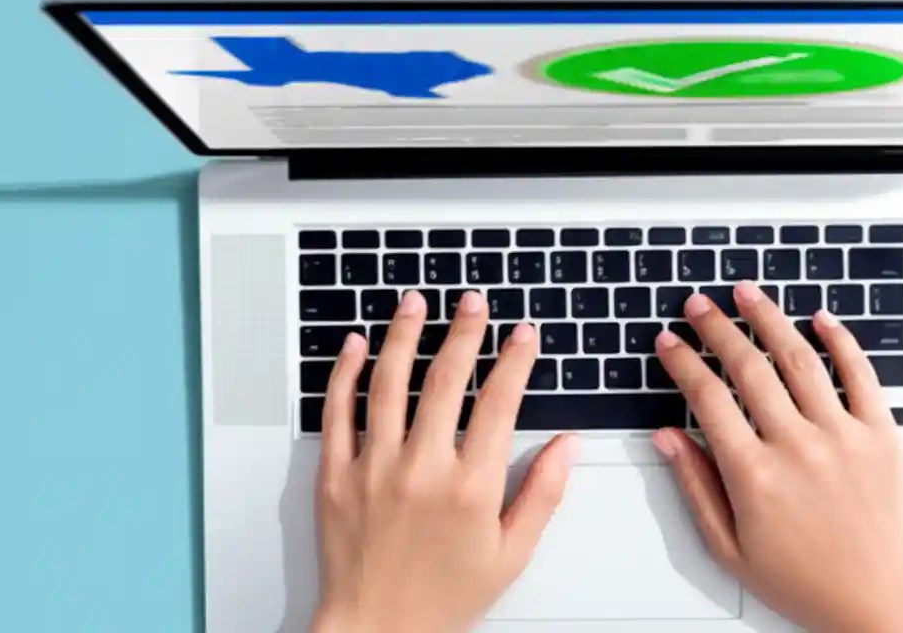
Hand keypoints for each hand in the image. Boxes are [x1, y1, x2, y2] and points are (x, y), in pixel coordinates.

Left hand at [310, 290, 579, 632]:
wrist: (376, 632)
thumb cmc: (443, 598)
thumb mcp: (511, 554)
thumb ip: (543, 494)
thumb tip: (567, 446)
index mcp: (470, 488)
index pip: (499, 404)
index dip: (514, 361)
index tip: (522, 335)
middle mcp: (421, 470)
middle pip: (444, 381)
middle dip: (463, 332)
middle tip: (472, 303)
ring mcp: (373, 469)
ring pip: (388, 383)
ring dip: (402, 335)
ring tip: (414, 302)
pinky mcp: (335, 476)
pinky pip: (337, 412)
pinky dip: (343, 373)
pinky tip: (353, 345)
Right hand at [651, 282, 902, 632]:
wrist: (878, 598)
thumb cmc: (804, 579)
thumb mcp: (729, 547)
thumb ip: (695, 487)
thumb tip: (667, 437)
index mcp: (753, 475)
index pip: (707, 398)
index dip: (683, 362)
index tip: (669, 342)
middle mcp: (796, 447)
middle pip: (748, 367)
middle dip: (716, 328)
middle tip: (699, 304)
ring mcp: (841, 436)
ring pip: (798, 358)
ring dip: (768, 318)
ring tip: (747, 294)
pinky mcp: (881, 434)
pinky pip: (859, 373)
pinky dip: (839, 339)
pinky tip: (819, 318)